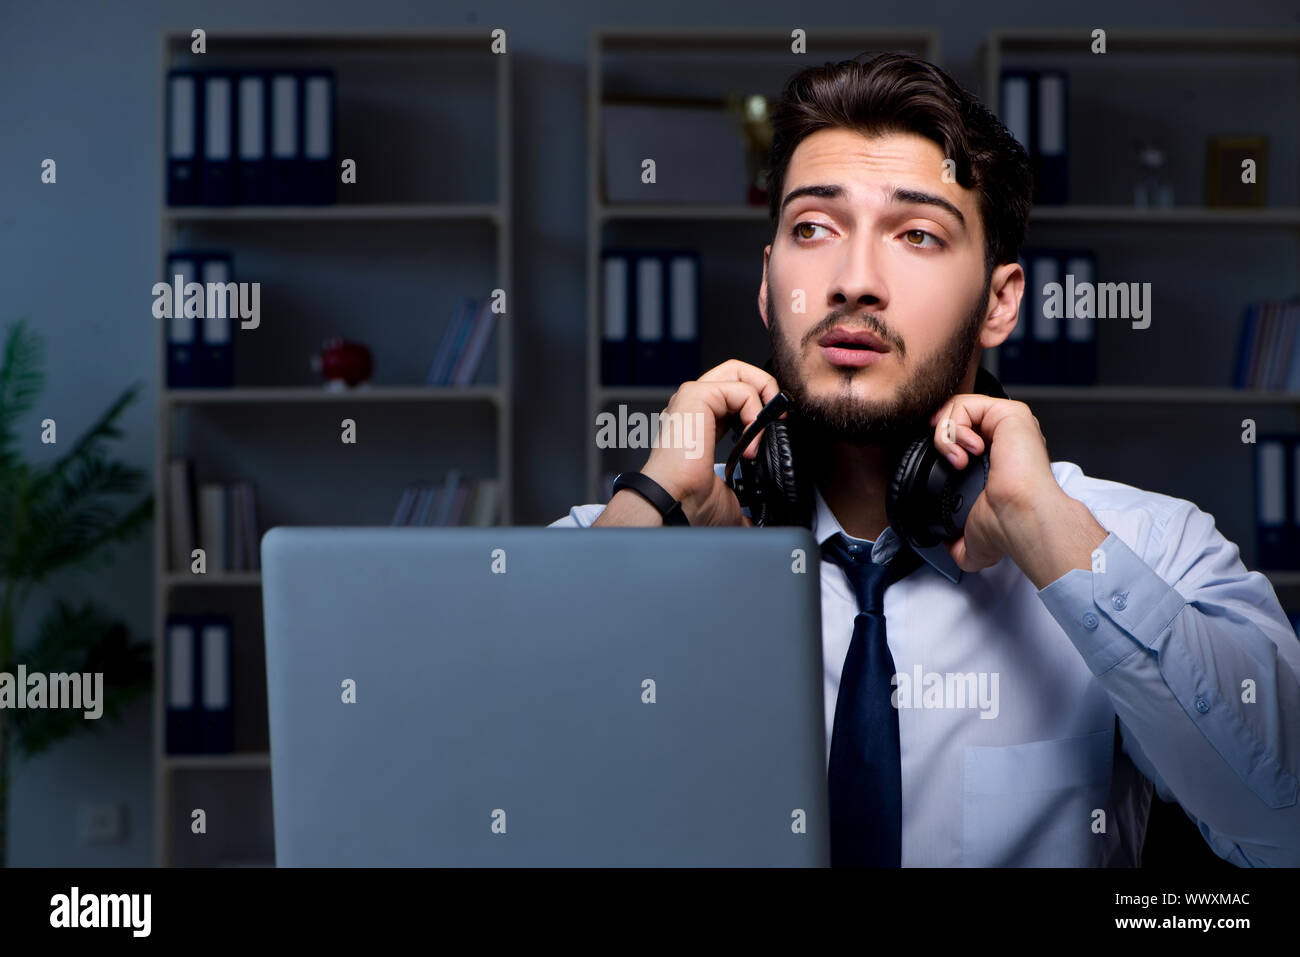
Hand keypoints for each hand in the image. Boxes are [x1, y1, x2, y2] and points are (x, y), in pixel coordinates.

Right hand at [640, 359, 784, 526]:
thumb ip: (748, 494)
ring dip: (764, 398)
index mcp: (701, 424)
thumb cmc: (691, 502)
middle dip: (766, 389)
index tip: (773, 432)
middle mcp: (694, 407)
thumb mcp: (732, 493)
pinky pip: (740, 388)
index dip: (760, 407)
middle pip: (737, 372)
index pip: (736, 396)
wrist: (675, 504)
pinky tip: (750, 442)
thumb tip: (764, 519)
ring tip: (767, 427)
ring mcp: (692, 398)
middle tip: (777, 418)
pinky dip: (755, 412)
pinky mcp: (696, 395)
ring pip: (739, 371)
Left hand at [927, 395, 1061, 571]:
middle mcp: (1006, 438)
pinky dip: (953, 427)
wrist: (1017, 518)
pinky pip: (965, 404)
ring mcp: (1009, 423)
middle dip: (940, 436)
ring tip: (956, 459)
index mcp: (999, 459)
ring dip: (945, 434)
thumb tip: (949, 549)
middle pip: (957, 416)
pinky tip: (963, 451)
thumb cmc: (1004, 527)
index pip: (961, 435)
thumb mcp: (972, 537)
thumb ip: (958, 540)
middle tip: (948, 459)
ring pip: (958, 407)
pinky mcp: (1010, 414)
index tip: (938, 459)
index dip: (941, 442)